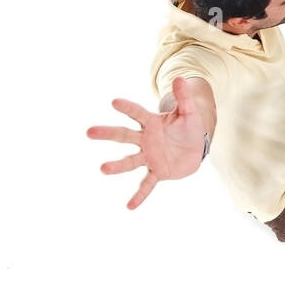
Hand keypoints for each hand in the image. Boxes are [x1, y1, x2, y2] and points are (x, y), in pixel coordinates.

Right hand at [87, 76, 207, 209]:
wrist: (195, 148)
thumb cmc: (189, 127)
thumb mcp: (190, 112)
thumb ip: (184, 98)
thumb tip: (182, 78)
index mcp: (151, 123)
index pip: (137, 113)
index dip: (127, 107)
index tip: (114, 102)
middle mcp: (145, 140)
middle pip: (124, 135)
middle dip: (107, 133)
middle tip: (89, 131)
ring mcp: (149, 157)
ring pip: (130, 161)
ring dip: (117, 165)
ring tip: (102, 168)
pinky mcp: (157, 172)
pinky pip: (146, 185)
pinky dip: (139, 196)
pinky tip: (129, 206)